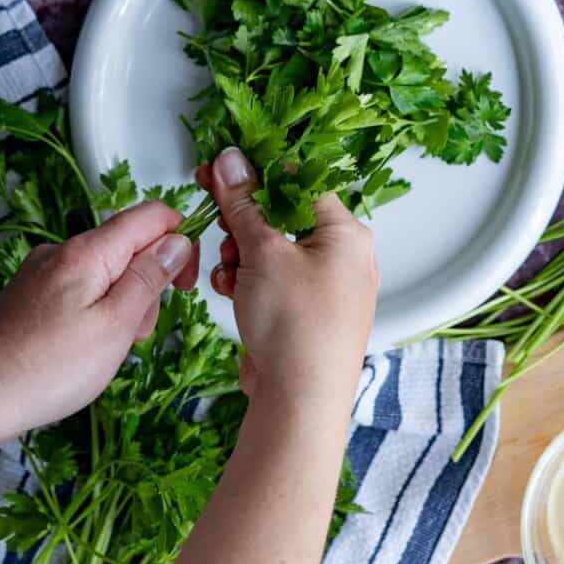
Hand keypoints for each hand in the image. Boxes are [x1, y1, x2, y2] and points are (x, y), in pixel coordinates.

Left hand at [0, 203, 197, 454]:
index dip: (180, 239)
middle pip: (129, 244)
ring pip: (108, 268)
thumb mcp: (117, 325)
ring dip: (126, 299)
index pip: (151, 215)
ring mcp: (46, 270)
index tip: (186, 281)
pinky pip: (84, 286)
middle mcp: (63, 250)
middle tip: (142, 328)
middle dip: (150, 279)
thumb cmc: (49, 369)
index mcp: (87, 252)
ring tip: (114, 344)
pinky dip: (101, 308)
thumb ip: (149, 278)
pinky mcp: (35, 292)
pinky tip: (92, 342)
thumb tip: (178, 241)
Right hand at [197, 148, 377, 401]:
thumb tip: (231, 161)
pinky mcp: (304, 312)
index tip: (220, 170)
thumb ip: (244, 203)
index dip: (256, 174)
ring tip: (230, 271)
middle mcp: (342, 256)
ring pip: (272, 249)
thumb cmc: (297, 325)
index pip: (299, 182)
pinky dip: (247, 280)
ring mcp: (324, 286)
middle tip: (217, 220)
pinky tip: (231, 291)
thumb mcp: (263, 252)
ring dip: (241, 253)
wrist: (300, 402)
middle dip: (244, 220)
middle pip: (283, 215)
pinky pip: (271, 280)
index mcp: (346, 233)